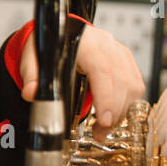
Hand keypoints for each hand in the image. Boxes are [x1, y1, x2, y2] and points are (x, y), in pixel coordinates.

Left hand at [19, 23, 145, 136]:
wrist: (61, 32)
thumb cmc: (49, 44)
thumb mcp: (33, 57)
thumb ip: (31, 76)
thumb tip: (31, 93)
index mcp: (85, 43)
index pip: (102, 70)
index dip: (106, 96)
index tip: (104, 119)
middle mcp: (107, 46)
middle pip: (121, 81)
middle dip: (114, 112)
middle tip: (100, 132)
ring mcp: (119, 52)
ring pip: (132, 85)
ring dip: (121, 111)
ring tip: (103, 129)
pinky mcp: (126, 61)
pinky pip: (135, 85)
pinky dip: (127, 104)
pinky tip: (112, 116)